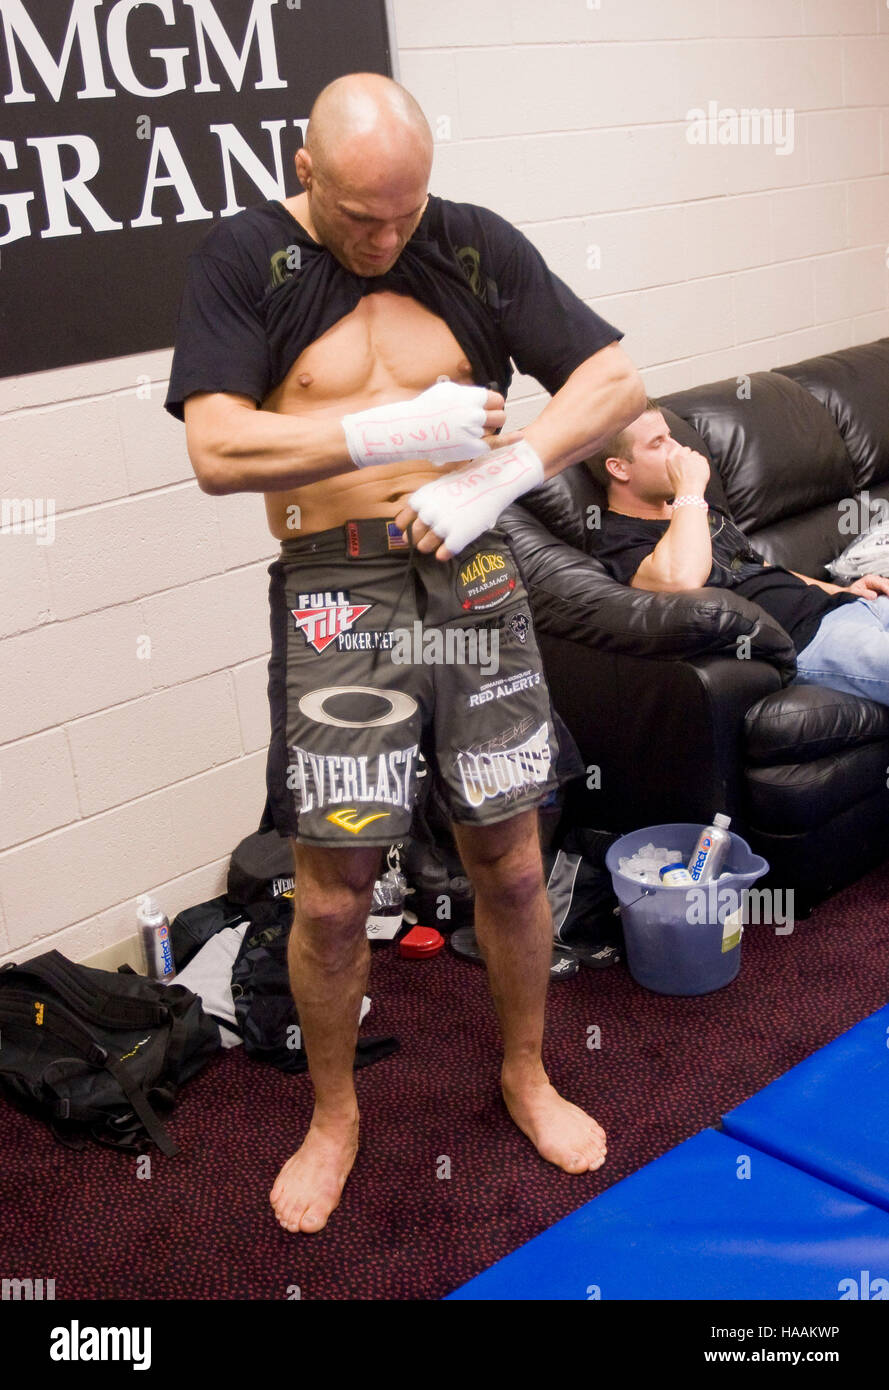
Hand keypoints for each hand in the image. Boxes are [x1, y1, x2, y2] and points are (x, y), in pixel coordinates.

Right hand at [341, 381, 505, 467]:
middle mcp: (475, 415)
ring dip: (484, 430)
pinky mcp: (471, 448)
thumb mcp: (448, 391)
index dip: (492, 405)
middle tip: (481, 421)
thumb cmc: (428, 409)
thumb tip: (487, 397)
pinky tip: (519, 437)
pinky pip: (496, 443)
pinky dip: (509, 440)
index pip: (497, 400)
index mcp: (471, 398)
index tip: (485, 408)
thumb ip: (469, 393)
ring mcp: (474, 433)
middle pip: (500, 416)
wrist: (411, 430)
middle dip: (493, 418)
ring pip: (492, 431)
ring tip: (465, 430)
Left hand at [393, 439, 544, 560]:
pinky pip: (443, 553)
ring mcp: (442, 526)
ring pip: (424, 546)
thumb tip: (421, 517)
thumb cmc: (467, 482)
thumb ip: (428, 503)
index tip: (410, 529)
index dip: (406, 527)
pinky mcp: (457, 537)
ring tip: (435, 545)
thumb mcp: (440, 488)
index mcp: (421, 499)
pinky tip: (445, 552)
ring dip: (428, 547)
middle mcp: (427, 513)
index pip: (402, 521)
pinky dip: (443, 554)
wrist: (491, 480)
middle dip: (416, 540)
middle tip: (424, 540)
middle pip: (412, 536)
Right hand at [665, 443, 709, 500]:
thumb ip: (675, 462)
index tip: (684, 460)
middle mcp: (680, 455)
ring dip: (696, 461)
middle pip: (687, 450)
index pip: (678, 449)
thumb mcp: (671, 472)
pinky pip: (703, 459)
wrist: (688, 491)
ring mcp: (691, 456)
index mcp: (671, 458)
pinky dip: (703, 466)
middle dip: (689, 456)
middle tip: (689, 468)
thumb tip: (682, 458)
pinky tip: (699, 473)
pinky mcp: (701, 459)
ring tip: (694, 472)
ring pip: (696, 454)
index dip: (682, 454)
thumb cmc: (680, 486)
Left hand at [846, 572, 888, 598]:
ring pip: (887, 586)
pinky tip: (887, 598)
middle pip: (887, 584)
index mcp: (869, 579)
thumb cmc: (849, 592)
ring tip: (888, 598)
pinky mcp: (879, 590)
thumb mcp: (855, 592)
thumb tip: (874, 596)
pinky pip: (886, 591)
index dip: (887, 590)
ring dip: (888, 591)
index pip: (882, 584)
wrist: (847, 593)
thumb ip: (864, 593)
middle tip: (888, 598)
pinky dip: (887, 593)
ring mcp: (878, 584)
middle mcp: (875, 580)